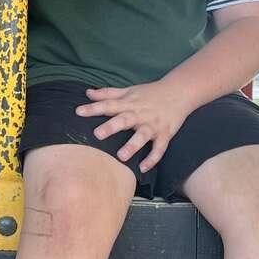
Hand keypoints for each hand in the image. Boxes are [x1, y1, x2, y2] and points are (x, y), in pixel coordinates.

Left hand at [75, 80, 189, 171]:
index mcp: (129, 103)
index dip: (93, 108)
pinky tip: (143, 168)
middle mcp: (140, 114)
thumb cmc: (150, 93)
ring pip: (142, 136)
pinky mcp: (165, 134)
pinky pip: (159, 148)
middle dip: (111, 127)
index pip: (109, 104)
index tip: (78, 112)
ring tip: (121, 157)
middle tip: (97, 135)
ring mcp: (153, 125)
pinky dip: (152, 159)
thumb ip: (108, 93)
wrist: (179, 92)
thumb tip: (87, 92)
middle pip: (124, 120)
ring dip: (132, 146)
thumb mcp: (129, 90)